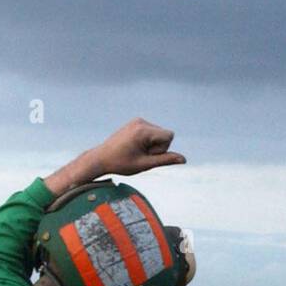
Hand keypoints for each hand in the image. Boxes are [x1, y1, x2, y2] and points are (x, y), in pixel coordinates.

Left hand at [44, 118, 185, 196]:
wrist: (101, 158)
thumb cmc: (121, 163)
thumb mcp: (145, 164)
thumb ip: (165, 160)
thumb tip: (183, 159)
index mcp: (143, 130)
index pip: (169, 136)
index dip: (162, 149)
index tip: (147, 155)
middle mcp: (141, 122)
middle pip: (165, 135)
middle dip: (157, 147)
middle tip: (140, 155)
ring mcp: (137, 121)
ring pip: (159, 135)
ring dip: (152, 146)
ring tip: (136, 152)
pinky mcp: (135, 124)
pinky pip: (151, 133)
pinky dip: (147, 142)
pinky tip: (134, 147)